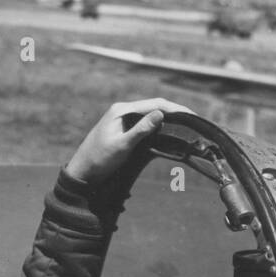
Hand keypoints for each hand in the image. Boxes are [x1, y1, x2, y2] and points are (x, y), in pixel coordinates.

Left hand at [64, 98, 192, 186]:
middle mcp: (122, 110)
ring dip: (167, 118)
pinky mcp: (123, 129)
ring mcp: (122, 119)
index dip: (174, 109)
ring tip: (186, 123)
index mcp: (121, 110)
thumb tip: (160, 114)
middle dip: (174, 112)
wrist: (81, 172)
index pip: (154, 104)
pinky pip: (144, 123)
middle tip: (193, 119)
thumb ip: (141, 130)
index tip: (191, 115)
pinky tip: (168, 130)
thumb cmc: (98, 159)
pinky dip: (158, 126)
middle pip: (154, 106)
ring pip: (150, 114)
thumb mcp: (121, 145)